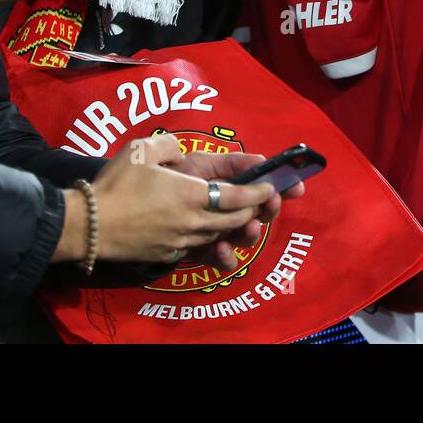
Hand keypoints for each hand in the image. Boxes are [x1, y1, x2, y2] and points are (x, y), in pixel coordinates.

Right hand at [85, 134, 276, 265]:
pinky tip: (202, 230)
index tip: (272, 188)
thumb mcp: (142, 150)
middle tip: (259, 203)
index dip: (258, 193)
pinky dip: (206, 239)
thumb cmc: (115, 185)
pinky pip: (195, 248)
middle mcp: (192, 222)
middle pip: (234, 220)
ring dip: (232, 227)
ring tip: (237, 217)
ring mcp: (179, 242)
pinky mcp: (166, 256)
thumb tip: (179, 151)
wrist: (86, 226)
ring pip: (217, 235)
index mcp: (191, 195)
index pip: (238, 197)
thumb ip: (169, 144)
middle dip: (252, 212)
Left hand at [169, 150, 305, 268]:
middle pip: (259, 214)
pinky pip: (221, 260)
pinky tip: (221, 248)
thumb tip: (261, 161)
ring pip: (244, 238)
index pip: (261, 187)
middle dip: (269, 209)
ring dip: (251, 233)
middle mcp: (226, 211)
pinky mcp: (202, 253)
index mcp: (228, 188)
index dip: (282, 186)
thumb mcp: (201, 162)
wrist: (127, 205)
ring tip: (249, 227)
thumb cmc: (163, 179)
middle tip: (270, 202)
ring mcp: (216, 233)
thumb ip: (230, 162)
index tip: (296, 186)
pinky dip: (226, 257)